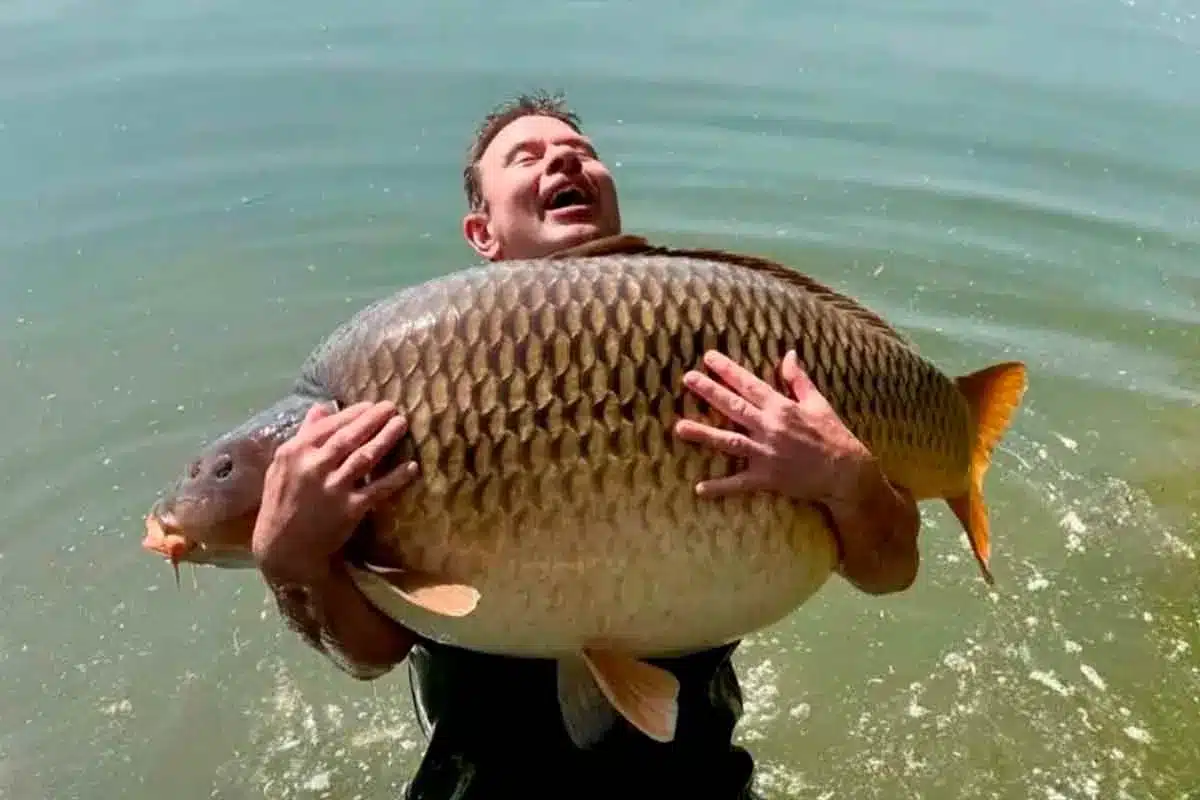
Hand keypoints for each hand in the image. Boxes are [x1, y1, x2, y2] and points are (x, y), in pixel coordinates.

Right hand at [252, 400, 419, 584]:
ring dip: (386, 438)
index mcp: (295, 452)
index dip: (353, 413)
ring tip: (401, 424)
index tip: (371, 405)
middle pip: (350, 437)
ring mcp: (333, 488)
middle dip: (373, 419)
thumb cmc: (282, 502)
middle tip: (392, 407)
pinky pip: (378, 489)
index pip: (330, 426)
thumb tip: (321, 407)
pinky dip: (396, 477)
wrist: (283, 548)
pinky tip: (411, 466)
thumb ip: (304, 435)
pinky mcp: (350, 509)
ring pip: (365, 457)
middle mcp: (314, 466)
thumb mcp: (282, 466)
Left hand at [675, 349, 920, 593]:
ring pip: (729, 441)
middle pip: (733, 406)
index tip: (708, 358)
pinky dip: (720, 487)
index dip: (727, 370)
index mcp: (781, 407)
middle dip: (709, 391)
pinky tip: (699, 488)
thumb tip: (789, 354)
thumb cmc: (833, 435)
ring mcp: (766, 453)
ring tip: (679, 427)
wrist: (846, 472)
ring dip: (703, 434)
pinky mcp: (767, 478)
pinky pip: (739, 483)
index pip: (749, 384)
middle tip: (687, 378)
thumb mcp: (818, 403)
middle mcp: (770, 427)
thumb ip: (798, 380)